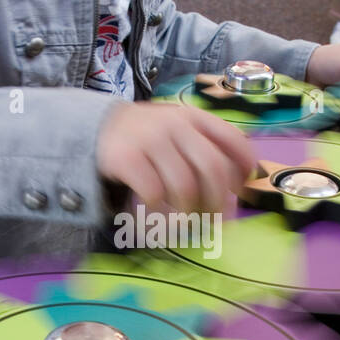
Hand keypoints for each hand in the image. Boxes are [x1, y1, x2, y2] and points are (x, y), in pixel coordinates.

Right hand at [97, 102, 254, 212]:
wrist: (95, 129)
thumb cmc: (147, 139)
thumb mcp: (178, 132)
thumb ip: (206, 148)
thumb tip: (240, 187)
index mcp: (194, 117)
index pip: (232, 138)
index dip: (244, 168)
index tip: (242, 192)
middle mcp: (176, 125)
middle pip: (212, 168)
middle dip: (218, 201)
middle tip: (215, 222)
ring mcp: (150, 140)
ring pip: (184, 186)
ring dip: (188, 212)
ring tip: (183, 221)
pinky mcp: (127, 159)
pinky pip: (154, 195)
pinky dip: (160, 213)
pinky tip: (157, 216)